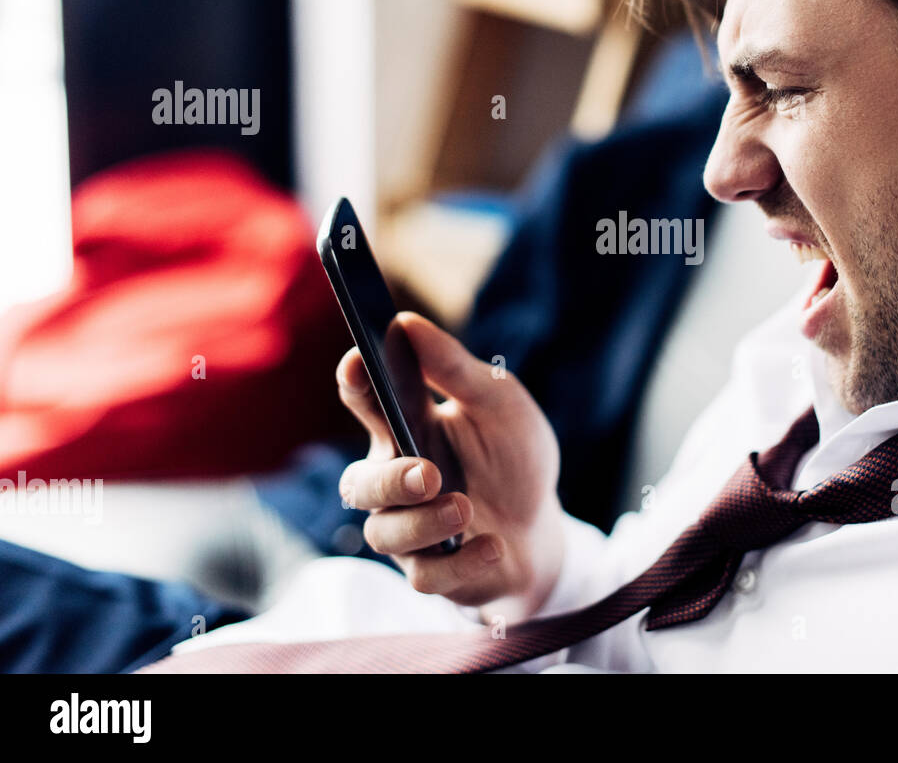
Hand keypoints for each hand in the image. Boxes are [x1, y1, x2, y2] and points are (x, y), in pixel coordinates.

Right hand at [337, 312, 565, 620]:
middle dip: (388, 479)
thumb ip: (454, 368)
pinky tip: (493, 545)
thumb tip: (407, 323)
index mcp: (406, 427)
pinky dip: (461, 562)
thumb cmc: (513, 456)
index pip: (364, 401)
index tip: (359, 364)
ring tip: (467, 506)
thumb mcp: (499, 403)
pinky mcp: (432, 571)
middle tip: (427, 473)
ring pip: (384, 534)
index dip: (355, 383)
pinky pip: (425, 576)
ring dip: (423, 522)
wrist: (542, 526)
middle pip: (358, 484)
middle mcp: (395, 479)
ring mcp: (408, 528)